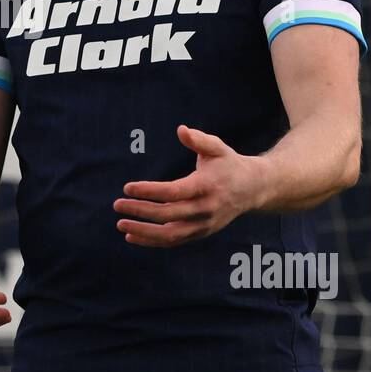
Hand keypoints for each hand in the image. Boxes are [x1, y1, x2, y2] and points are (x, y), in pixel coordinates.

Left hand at [113, 125, 263, 247]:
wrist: (254, 189)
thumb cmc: (229, 164)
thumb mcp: (217, 147)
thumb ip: (199, 140)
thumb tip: (181, 130)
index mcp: (207, 186)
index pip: (173, 192)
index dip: (149, 191)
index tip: (128, 187)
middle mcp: (206, 209)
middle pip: (167, 214)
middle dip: (140, 210)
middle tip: (117, 204)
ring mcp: (204, 225)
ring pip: (170, 235)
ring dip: (143, 232)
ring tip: (121, 224)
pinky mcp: (201, 234)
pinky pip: (174, 241)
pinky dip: (152, 241)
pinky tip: (132, 236)